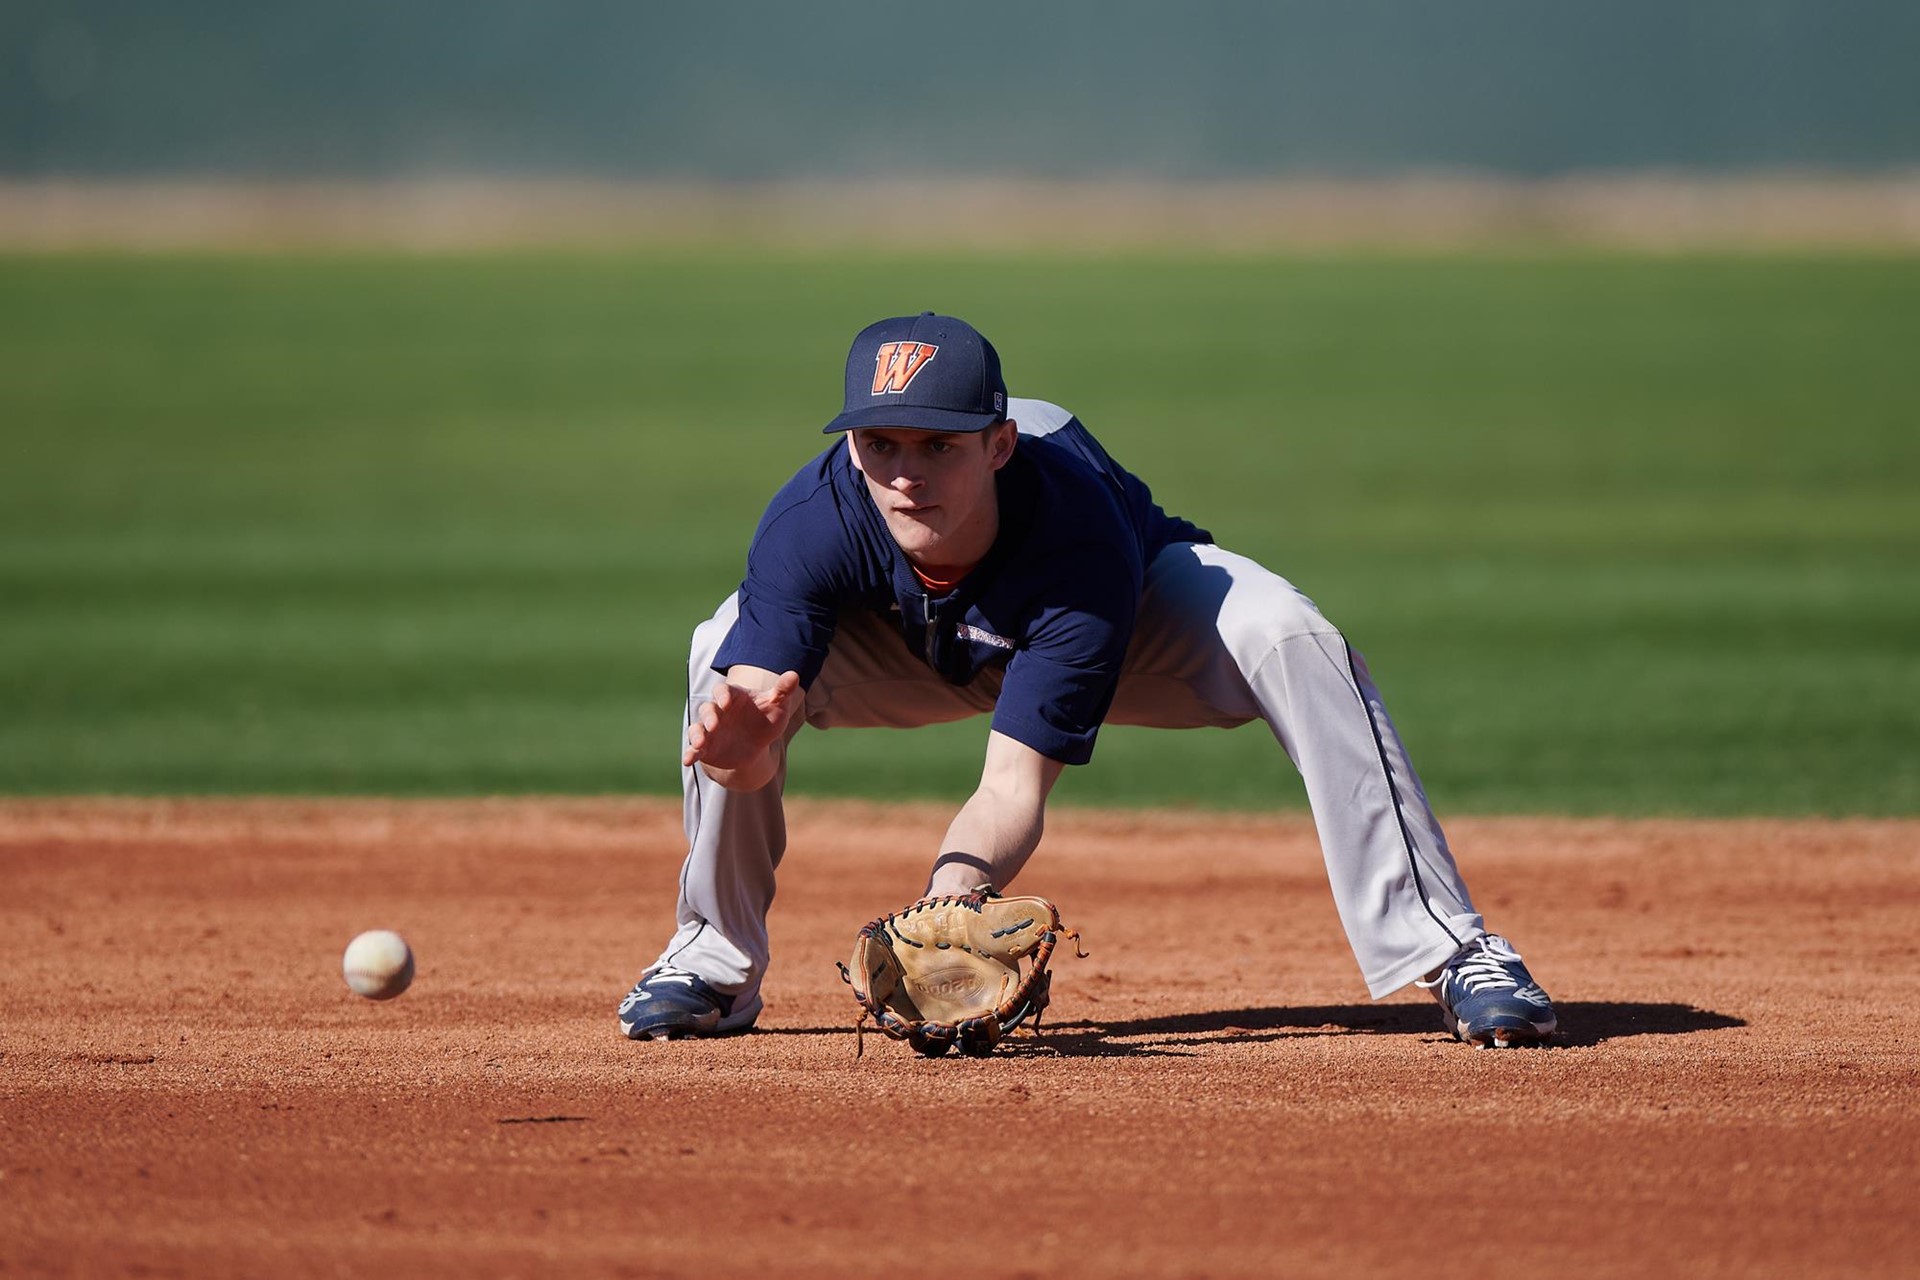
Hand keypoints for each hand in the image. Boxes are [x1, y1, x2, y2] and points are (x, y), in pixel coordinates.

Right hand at [682, 670, 802, 771]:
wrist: (755, 746)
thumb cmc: (765, 720)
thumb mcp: (776, 706)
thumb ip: (783, 691)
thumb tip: (794, 675)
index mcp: (733, 697)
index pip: (723, 691)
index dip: (723, 695)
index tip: (727, 702)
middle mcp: (717, 712)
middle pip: (707, 709)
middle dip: (709, 716)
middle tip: (714, 725)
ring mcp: (709, 730)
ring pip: (697, 729)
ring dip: (697, 735)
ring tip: (700, 744)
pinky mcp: (705, 748)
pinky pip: (694, 749)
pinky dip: (690, 754)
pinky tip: (687, 761)